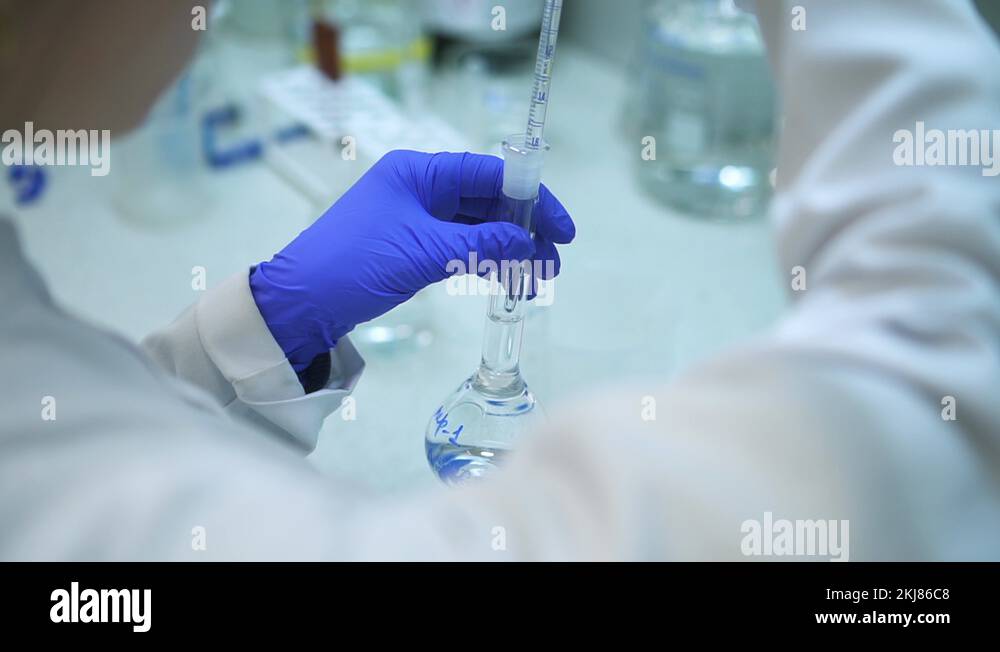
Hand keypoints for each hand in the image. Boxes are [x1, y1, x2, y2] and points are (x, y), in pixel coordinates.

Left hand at [250, 150, 575, 371]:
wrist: (302, 301)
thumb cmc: (356, 263)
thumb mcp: (423, 253)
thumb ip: (481, 245)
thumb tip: (529, 244)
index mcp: (419, 171)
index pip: (489, 174)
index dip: (532, 198)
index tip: (561, 227)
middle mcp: (421, 187)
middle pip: (487, 200)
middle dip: (523, 229)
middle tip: (553, 261)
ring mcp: (416, 217)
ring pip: (477, 226)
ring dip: (508, 249)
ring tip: (537, 277)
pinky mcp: (412, 245)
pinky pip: (460, 246)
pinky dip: (485, 260)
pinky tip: (508, 277)